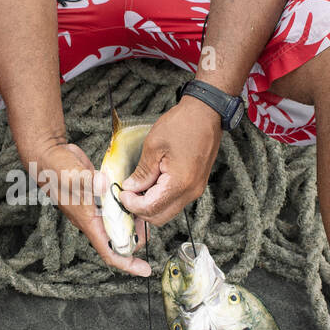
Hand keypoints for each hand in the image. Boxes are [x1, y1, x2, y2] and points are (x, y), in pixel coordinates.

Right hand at [26, 141, 151, 276]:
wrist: (49, 156)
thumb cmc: (56, 169)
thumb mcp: (71, 174)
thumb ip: (87, 181)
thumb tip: (104, 185)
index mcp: (87, 220)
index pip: (108, 250)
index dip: (127, 263)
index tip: (144, 270)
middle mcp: (92, 219)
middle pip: (117, 241)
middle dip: (135, 242)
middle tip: (151, 234)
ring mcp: (96, 209)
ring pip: (118, 225)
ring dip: (134, 226)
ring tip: (148, 219)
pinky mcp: (99, 196)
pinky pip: (116, 209)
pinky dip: (129, 209)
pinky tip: (139, 202)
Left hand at [119, 97, 221, 226]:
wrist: (207, 112)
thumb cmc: (183, 124)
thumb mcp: (154, 146)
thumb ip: (142, 172)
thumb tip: (131, 187)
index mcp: (179, 183)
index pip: (150, 208)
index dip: (132, 204)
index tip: (122, 193)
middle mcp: (190, 191)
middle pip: (160, 217)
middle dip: (140, 209)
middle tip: (128, 193)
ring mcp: (196, 189)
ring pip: (168, 211)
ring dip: (150, 204)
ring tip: (138, 186)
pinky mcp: (196, 184)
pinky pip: (176, 200)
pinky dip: (161, 198)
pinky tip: (151, 183)